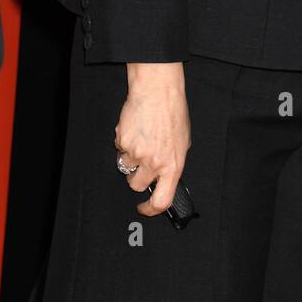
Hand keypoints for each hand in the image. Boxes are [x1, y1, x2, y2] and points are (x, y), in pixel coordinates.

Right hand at [115, 62, 190, 215]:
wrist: (158, 91)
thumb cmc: (173, 113)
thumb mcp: (182, 142)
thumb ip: (172, 162)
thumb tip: (165, 176)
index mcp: (173, 165)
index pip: (162, 200)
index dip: (151, 209)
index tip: (144, 207)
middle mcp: (154, 162)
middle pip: (136, 184)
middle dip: (136, 176)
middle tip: (142, 160)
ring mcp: (137, 153)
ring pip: (125, 166)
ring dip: (130, 157)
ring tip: (141, 137)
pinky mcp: (123, 142)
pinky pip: (119, 148)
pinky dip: (124, 141)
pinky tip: (136, 128)